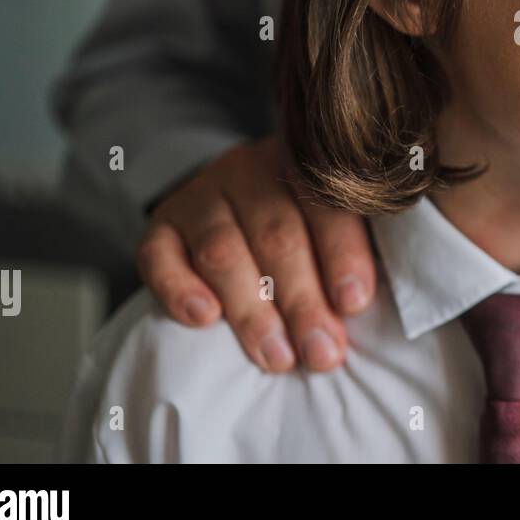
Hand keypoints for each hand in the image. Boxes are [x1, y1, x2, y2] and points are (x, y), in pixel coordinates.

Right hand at [134, 134, 376, 372]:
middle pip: (277, 236)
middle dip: (302, 300)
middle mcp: (250, 170)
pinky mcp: (160, 225)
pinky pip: (159, 257)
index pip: (326, 205)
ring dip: (252, 310)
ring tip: (277, 357)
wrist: (235, 205)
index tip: (354, 303)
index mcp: (305, 163)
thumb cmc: (303, 226)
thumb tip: (360, 310)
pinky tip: (204, 319)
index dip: (342, 254)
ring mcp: (200, 195)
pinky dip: (180, 289)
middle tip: (321, 352)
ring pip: (223, 251)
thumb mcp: (331, 224)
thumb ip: (348, 253)